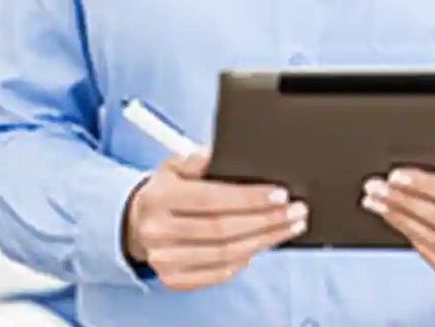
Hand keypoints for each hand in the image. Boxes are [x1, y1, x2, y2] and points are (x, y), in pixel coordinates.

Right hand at [124, 152, 306, 290]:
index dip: (249, 198)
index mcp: (158, 197)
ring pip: (226, 253)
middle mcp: (157, 230)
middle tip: (296, 211)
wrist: (137, 223)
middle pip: (223, 229)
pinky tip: (260, 245)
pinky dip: (244, 260)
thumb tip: (220, 153)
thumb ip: (197, 159)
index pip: (210, 199)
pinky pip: (219, 273)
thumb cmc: (166, 191)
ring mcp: (163, 259)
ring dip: (264, 241)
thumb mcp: (174, 166)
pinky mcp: (173, 279)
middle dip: (266, 220)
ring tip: (288, 227)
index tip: (280, 194)